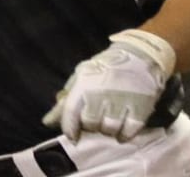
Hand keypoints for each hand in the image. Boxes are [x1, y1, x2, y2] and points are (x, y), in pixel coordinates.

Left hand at [42, 29, 175, 141]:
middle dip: (91, 126)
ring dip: (108, 130)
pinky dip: (124, 134)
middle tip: (97, 119)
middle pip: (90, 124)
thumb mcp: (82, 77)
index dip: (70, 128)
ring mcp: (121, 101)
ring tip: (110, 121)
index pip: (70, 113)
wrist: (141, 55)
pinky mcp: (140, 107)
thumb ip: (66, 101)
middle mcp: (100, 94)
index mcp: (83, 84)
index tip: (73, 136)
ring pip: (109, 130)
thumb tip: (47, 122)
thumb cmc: (107, 67)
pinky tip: (122, 128)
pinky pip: (128, 132)